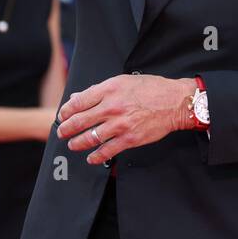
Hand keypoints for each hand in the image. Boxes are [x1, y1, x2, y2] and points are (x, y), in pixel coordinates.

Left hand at [56, 74, 195, 165]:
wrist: (175, 102)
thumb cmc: (152, 89)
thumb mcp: (124, 81)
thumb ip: (99, 90)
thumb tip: (78, 97)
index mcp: (110, 89)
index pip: (78, 102)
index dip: (66, 111)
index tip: (63, 116)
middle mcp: (112, 107)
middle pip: (79, 121)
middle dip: (66, 129)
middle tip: (62, 132)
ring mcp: (120, 124)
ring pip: (89, 137)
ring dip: (77, 143)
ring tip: (73, 145)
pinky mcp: (129, 139)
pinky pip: (107, 151)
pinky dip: (95, 156)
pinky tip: (91, 157)